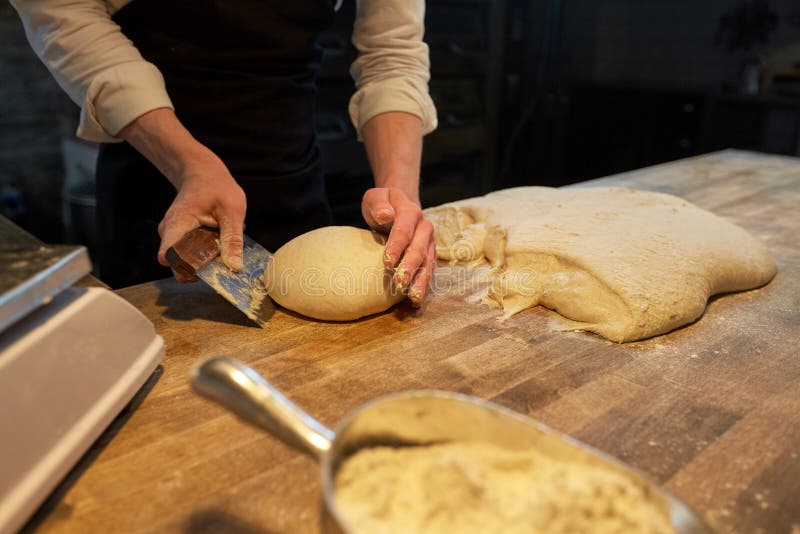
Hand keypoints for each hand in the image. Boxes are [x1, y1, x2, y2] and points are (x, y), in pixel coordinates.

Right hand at [156, 154, 246, 281]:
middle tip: (221, 265)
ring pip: (185, 260)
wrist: (204, 174)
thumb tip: (234, 267)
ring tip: (221, 251)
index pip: (169, 254)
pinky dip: (204, 255)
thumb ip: (232, 239)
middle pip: (178, 263)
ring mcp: (173, 236)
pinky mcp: (180, 239)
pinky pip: (190, 253)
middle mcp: (169, 233)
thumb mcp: (233, 211)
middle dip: (199, 269)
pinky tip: (217, 246)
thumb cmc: (217, 188)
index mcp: (178, 223)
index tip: (201, 274)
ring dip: (204, 262)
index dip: (183, 269)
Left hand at [362, 187, 435, 305]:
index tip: (387, 262)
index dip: (397, 246)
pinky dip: (424, 286)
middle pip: (419, 250)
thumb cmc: (383, 204)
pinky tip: (416, 301)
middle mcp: (425, 228)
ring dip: (421, 281)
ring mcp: (429, 243)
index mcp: (411, 212)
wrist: (399, 207)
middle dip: (410, 268)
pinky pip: (429, 271)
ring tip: (413, 297)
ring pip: (428, 263)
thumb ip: (379, 204)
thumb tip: (385, 216)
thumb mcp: (376, 197)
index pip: (405, 230)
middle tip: (399, 283)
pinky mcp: (429, 256)